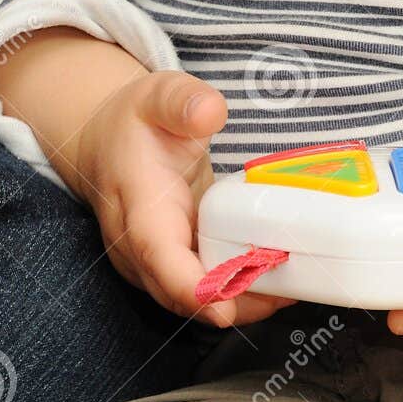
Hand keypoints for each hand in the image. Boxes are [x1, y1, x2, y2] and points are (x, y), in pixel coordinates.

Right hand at [76, 69, 294, 328]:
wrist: (107, 144)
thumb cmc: (137, 122)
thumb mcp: (159, 95)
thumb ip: (184, 101)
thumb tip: (210, 112)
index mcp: (137, 205)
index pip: (157, 254)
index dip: (191, 286)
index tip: (225, 306)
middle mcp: (137, 247)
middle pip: (180, 294)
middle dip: (234, 302)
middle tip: (290, 292)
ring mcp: (150, 265)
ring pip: (194, 302)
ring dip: (243, 303)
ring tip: (295, 288)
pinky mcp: (169, 269)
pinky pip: (202, 294)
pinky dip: (239, 294)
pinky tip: (279, 283)